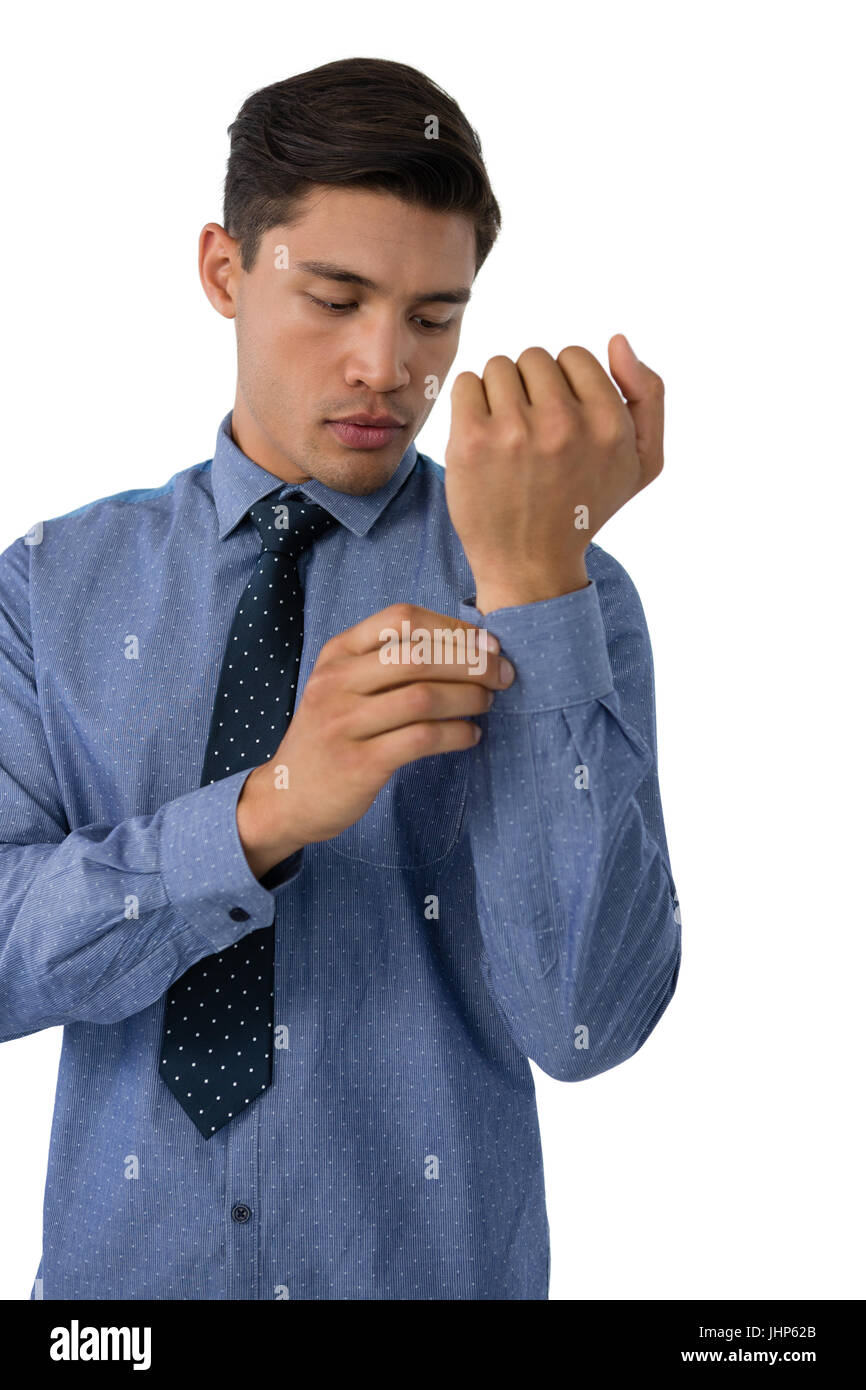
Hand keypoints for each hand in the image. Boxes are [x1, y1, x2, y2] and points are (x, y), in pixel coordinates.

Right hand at [236, 604, 514, 876]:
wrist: (286, 797)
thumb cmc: (331, 736)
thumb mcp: (343, 686)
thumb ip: (387, 663)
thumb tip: (466, 646)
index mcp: (337, 653)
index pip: (402, 619)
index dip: (453, 628)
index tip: (487, 644)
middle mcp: (336, 682)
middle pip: (418, 654)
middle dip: (471, 661)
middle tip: (501, 674)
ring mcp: (344, 723)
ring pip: (423, 696)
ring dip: (468, 697)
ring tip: (486, 703)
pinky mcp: (359, 763)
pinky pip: (421, 739)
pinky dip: (457, 734)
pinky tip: (471, 735)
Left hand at [444, 335, 663, 611]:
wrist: (529, 565)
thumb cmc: (585, 509)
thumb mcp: (641, 461)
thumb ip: (648, 395)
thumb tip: (617, 341)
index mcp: (609, 424)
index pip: (576, 356)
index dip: (565, 386)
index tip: (560, 424)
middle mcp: (564, 424)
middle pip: (535, 358)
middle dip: (531, 388)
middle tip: (531, 435)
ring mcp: (515, 431)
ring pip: (499, 367)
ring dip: (499, 395)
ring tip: (507, 438)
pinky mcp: (472, 439)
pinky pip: (466, 383)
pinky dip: (470, 403)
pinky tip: (482, 438)